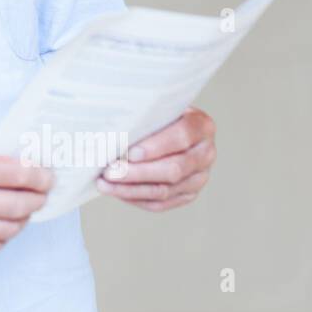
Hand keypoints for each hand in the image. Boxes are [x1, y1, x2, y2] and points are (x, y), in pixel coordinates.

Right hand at [0, 128, 52, 252]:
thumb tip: (30, 159)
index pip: (17, 174)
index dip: (41, 176)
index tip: (48, 176)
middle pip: (19, 205)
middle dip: (38, 198)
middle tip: (43, 192)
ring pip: (10, 228)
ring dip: (24, 217)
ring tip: (23, 205)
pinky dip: (5, 232)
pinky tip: (3, 218)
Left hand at [97, 108, 215, 211]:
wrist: (173, 128)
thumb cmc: (159, 116)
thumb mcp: (156, 108)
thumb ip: (143, 117)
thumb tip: (113, 132)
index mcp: (202, 126)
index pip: (181, 136)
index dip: (155, 147)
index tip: (130, 153)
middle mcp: (205, 153)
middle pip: (173, 169)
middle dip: (138, 173)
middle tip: (110, 172)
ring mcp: (199, 177)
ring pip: (165, 190)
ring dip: (131, 190)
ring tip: (106, 185)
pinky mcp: (189, 194)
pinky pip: (161, 203)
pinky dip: (136, 199)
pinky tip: (118, 192)